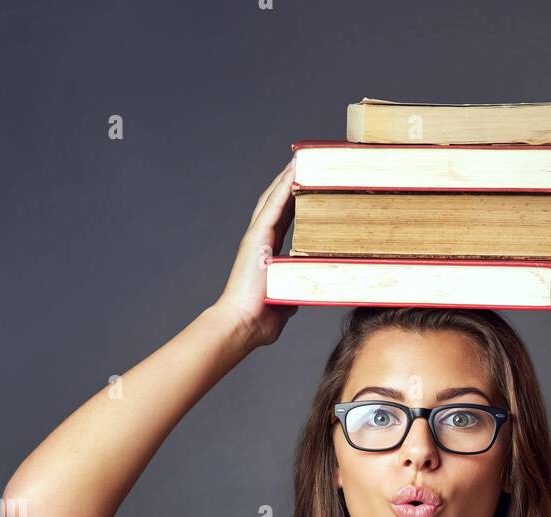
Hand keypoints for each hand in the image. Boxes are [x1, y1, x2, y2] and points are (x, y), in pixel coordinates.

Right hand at [214, 159, 299, 349]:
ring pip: (274, 198)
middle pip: (278, 202)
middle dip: (291, 181)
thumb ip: (293, 291)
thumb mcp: (285, 302)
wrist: (242, 325)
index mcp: (267, 252)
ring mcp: (256, 237)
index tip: (309, 186)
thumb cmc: (259, 319)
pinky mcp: (257, 238)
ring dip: (288, 177)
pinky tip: (295, 171)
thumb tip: (303, 292)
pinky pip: (274, 206)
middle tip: (307, 162)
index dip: (296, 201)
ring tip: (302, 158)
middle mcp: (260, 240)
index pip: (285, 219)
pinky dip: (284, 187)